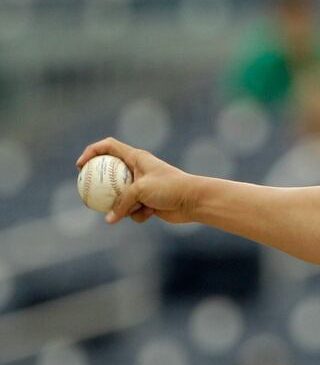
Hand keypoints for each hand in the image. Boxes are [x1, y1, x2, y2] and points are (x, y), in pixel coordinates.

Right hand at [76, 138, 197, 224]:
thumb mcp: (140, 190)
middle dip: (100, 185)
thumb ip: (121, 202)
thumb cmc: (169, 188)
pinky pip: (132, 210)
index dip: (92, 152)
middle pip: (110, 174)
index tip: (80, 166)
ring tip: (138, 206)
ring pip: (120, 196)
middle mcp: (138, 170)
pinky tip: (151, 213)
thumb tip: (109, 219)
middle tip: (87, 193)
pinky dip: (138, 214)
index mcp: (136, 157)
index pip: (109, 146)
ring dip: (125, 205)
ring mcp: (141, 187)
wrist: (193, 201)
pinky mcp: (147, 202)